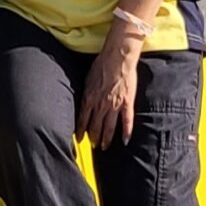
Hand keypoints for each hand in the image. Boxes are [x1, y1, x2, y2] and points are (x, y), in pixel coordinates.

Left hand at [77, 28, 142, 148]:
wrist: (117, 58)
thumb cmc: (101, 64)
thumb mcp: (87, 78)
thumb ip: (86, 92)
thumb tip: (84, 100)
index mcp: (89, 99)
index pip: (82, 120)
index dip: (80, 131)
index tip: (79, 138)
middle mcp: (100, 105)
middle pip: (95, 126)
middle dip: (93, 138)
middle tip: (93, 145)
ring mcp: (114, 105)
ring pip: (109, 127)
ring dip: (106, 139)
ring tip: (104, 147)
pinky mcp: (127, 103)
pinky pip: (127, 121)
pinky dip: (126, 132)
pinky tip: (125, 141)